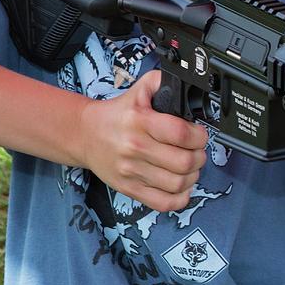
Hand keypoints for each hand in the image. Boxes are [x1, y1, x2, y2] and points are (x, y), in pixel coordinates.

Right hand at [78, 70, 207, 211]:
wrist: (85, 134)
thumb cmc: (116, 115)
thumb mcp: (139, 91)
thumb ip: (161, 82)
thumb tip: (185, 81)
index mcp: (140, 122)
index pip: (180, 134)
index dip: (199, 136)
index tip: (200, 135)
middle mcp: (135, 148)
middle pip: (184, 162)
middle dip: (199, 157)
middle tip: (197, 152)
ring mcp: (132, 172)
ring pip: (178, 184)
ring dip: (193, 176)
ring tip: (190, 168)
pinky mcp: (129, 189)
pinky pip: (163, 203)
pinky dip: (180, 198)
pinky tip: (181, 186)